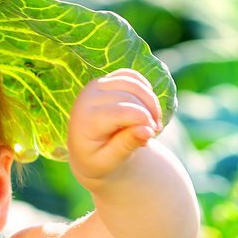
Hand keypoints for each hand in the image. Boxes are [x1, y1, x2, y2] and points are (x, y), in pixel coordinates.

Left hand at [66, 68, 162, 187]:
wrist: (87, 152)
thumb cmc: (98, 160)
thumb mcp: (109, 161)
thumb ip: (126, 146)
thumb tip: (147, 131)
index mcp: (85, 120)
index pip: (121, 111)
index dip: (144, 121)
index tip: (151, 136)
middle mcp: (87, 98)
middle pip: (130, 97)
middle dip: (148, 114)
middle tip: (152, 134)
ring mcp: (95, 86)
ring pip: (133, 83)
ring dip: (150, 102)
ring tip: (152, 123)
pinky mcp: (105, 81)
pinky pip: (131, 76)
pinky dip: (145, 89)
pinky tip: (147, 108)